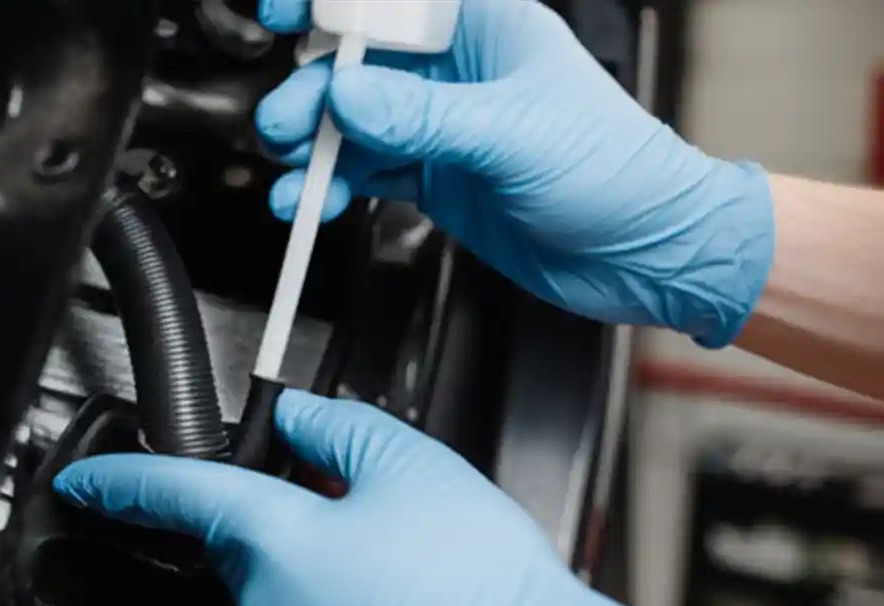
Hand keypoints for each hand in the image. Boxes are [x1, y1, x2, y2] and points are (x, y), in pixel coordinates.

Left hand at [55, 390, 646, 605]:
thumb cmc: (482, 593)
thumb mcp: (414, 469)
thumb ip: (338, 428)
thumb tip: (300, 416)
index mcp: (276, 541)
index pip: (174, 495)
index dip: (122, 479)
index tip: (87, 481)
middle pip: (247, 545)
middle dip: (287, 521)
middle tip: (363, 510)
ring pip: (286, 597)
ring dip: (325, 573)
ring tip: (408, 570)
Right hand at [255, 0, 773, 347]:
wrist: (645, 255)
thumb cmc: (619, 173)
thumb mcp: (514, 136)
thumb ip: (423, 117)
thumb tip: (346, 95)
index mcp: (486, 27)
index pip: (393, 1)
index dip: (337, 4)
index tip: (288, 15)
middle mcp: (457, 71)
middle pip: (359, 64)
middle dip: (314, 92)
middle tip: (286, 126)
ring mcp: (442, 126)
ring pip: (355, 123)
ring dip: (316, 147)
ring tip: (294, 176)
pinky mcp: (436, 177)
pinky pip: (368, 172)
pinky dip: (336, 187)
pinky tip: (317, 201)